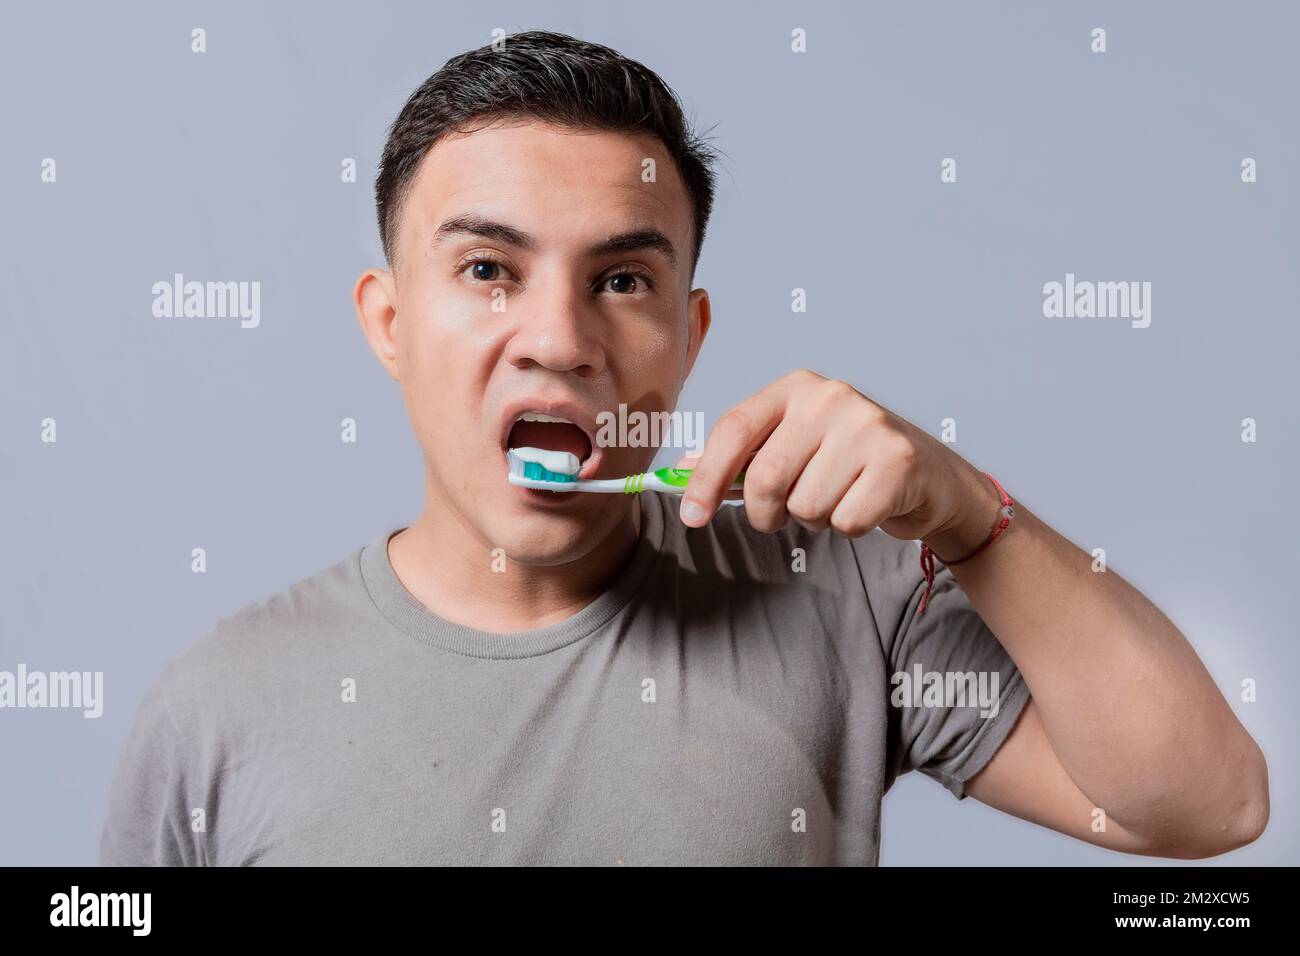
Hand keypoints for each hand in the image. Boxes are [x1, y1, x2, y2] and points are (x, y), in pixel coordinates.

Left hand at [677, 369, 1000, 554]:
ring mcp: (867, 426)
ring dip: (815, 519)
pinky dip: (850, 527)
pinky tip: (867, 504)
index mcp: (796, 388)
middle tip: (785, 514)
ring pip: (806, 505)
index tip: (691, 516)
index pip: (734, 430)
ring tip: (839, 497)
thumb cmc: (850, 462)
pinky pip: (845, 521)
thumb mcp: (794, 446)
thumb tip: (684, 471)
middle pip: (767, 478)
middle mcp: (831, 397)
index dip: (706, 478)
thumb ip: (743, 456)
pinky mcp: (898, 461)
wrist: (931, 477)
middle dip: (767, 513)